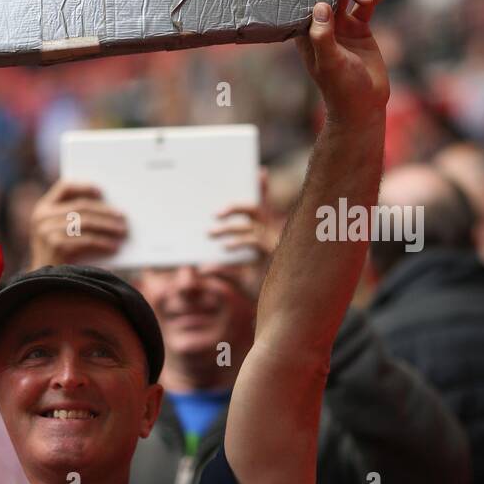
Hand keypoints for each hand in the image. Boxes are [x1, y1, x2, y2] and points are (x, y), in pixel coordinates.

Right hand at [28, 179, 127, 268]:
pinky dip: (104, 242)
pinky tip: (114, 246)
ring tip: (123, 231)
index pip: (64, 187)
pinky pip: (87, 240)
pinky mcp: (56, 246)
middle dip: (105, 211)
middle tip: (123, 216)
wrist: (43, 285)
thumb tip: (108, 208)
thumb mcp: (58, 233)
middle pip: (81, 206)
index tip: (102, 191)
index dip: (84, 187)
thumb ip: (73, 218)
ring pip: (86, 222)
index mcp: (42, 209)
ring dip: (108, 226)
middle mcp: (42, 217)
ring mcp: (47, 231)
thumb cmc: (56, 257)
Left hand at [208, 186, 276, 303]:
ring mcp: (274, 244)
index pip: (264, 206)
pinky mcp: (273, 254)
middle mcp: (273, 235)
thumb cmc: (263, 293)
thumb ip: (222, 271)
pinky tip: (223, 250)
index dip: (263, 189)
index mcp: (269, 233)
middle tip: (214, 214)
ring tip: (210, 234)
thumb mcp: (239, 280)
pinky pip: (252, 242)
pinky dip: (236, 243)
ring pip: (248, 226)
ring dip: (227, 229)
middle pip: (254, 209)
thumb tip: (202, 269)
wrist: (280, 313)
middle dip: (234, 207)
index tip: (259, 171)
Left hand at [296, 0, 390, 121]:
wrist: (364, 104)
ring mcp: (342, 25)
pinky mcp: (360, 28)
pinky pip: (367, 5)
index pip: (306, 1)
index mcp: (308, 31)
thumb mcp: (329, 62)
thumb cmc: (341, 88)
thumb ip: (323, 36)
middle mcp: (323, 24)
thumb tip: (321, 6)